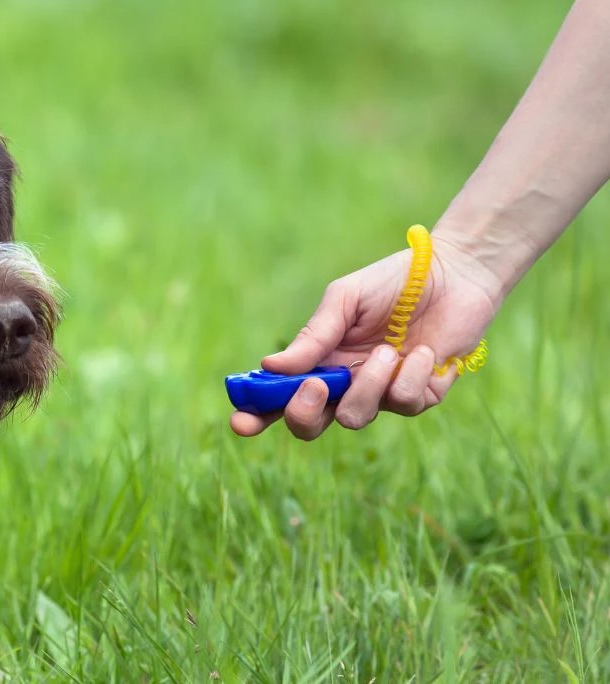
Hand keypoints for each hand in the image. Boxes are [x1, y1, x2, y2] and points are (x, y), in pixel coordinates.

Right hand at [230, 234, 502, 439]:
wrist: (455, 273)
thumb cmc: (393, 282)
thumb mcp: (345, 300)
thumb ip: (313, 335)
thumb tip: (270, 367)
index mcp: (319, 361)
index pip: (280, 397)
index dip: (257, 415)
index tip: (241, 421)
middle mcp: (345, 384)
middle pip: (311, 424)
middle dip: (305, 414)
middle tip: (316, 386)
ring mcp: (381, 394)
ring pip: (357, 418)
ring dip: (368, 386)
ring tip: (387, 351)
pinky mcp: (420, 396)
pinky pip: (405, 404)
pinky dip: (411, 376)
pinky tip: (423, 350)